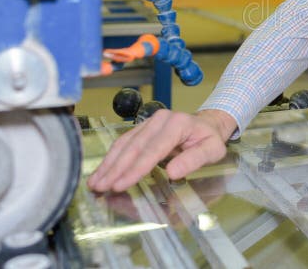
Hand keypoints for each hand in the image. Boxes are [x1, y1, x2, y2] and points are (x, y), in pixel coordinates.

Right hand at [87, 109, 236, 192]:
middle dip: (115, 168)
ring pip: (125, 144)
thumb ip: (194, 160)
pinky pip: (125, 143)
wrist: (208, 124)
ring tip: (95, 182)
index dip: (135, 168)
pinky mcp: (142, 128)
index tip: (120, 184)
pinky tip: (102, 171)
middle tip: (100, 187)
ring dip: (109, 164)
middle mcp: (160, 120)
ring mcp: (149, 122)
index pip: (153, 149)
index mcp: (177, 124)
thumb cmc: (210, 139)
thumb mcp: (212, 150)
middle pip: (134, 146)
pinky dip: (112, 158)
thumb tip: (172, 172)